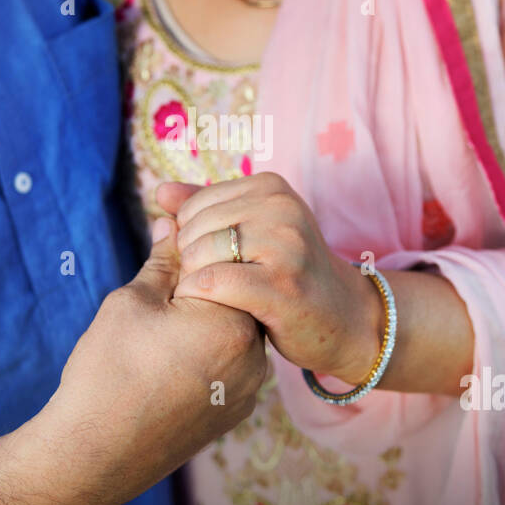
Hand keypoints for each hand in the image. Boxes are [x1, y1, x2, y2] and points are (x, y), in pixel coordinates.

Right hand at [46, 217, 266, 504]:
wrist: (93, 455)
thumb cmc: (107, 372)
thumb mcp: (131, 301)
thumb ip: (164, 260)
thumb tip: (175, 222)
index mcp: (232, 320)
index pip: (223, 262)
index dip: (189, 250)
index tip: (163, 252)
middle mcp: (254, 356)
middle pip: (233, 296)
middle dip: (201, 285)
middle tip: (158, 296)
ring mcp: (248, 390)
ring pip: (232, 332)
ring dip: (204, 321)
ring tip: (159, 335)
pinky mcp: (235, 413)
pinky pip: (229, 367)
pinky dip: (206, 355)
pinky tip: (168, 363)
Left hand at [158, 175, 382, 386]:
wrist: (345, 318)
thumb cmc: (289, 274)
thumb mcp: (255, 231)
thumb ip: (207, 208)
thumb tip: (160, 191)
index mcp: (271, 187)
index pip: (194, 204)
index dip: (187, 238)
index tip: (207, 262)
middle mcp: (280, 207)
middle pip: (194, 228)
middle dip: (188, 261)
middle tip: (209, 285)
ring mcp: (284, 245)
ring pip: (200, 254)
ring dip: (193, 281)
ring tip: (213, 297)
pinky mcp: (281, 285)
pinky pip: (212, 283)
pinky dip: (200, 297)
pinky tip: (213, 308)